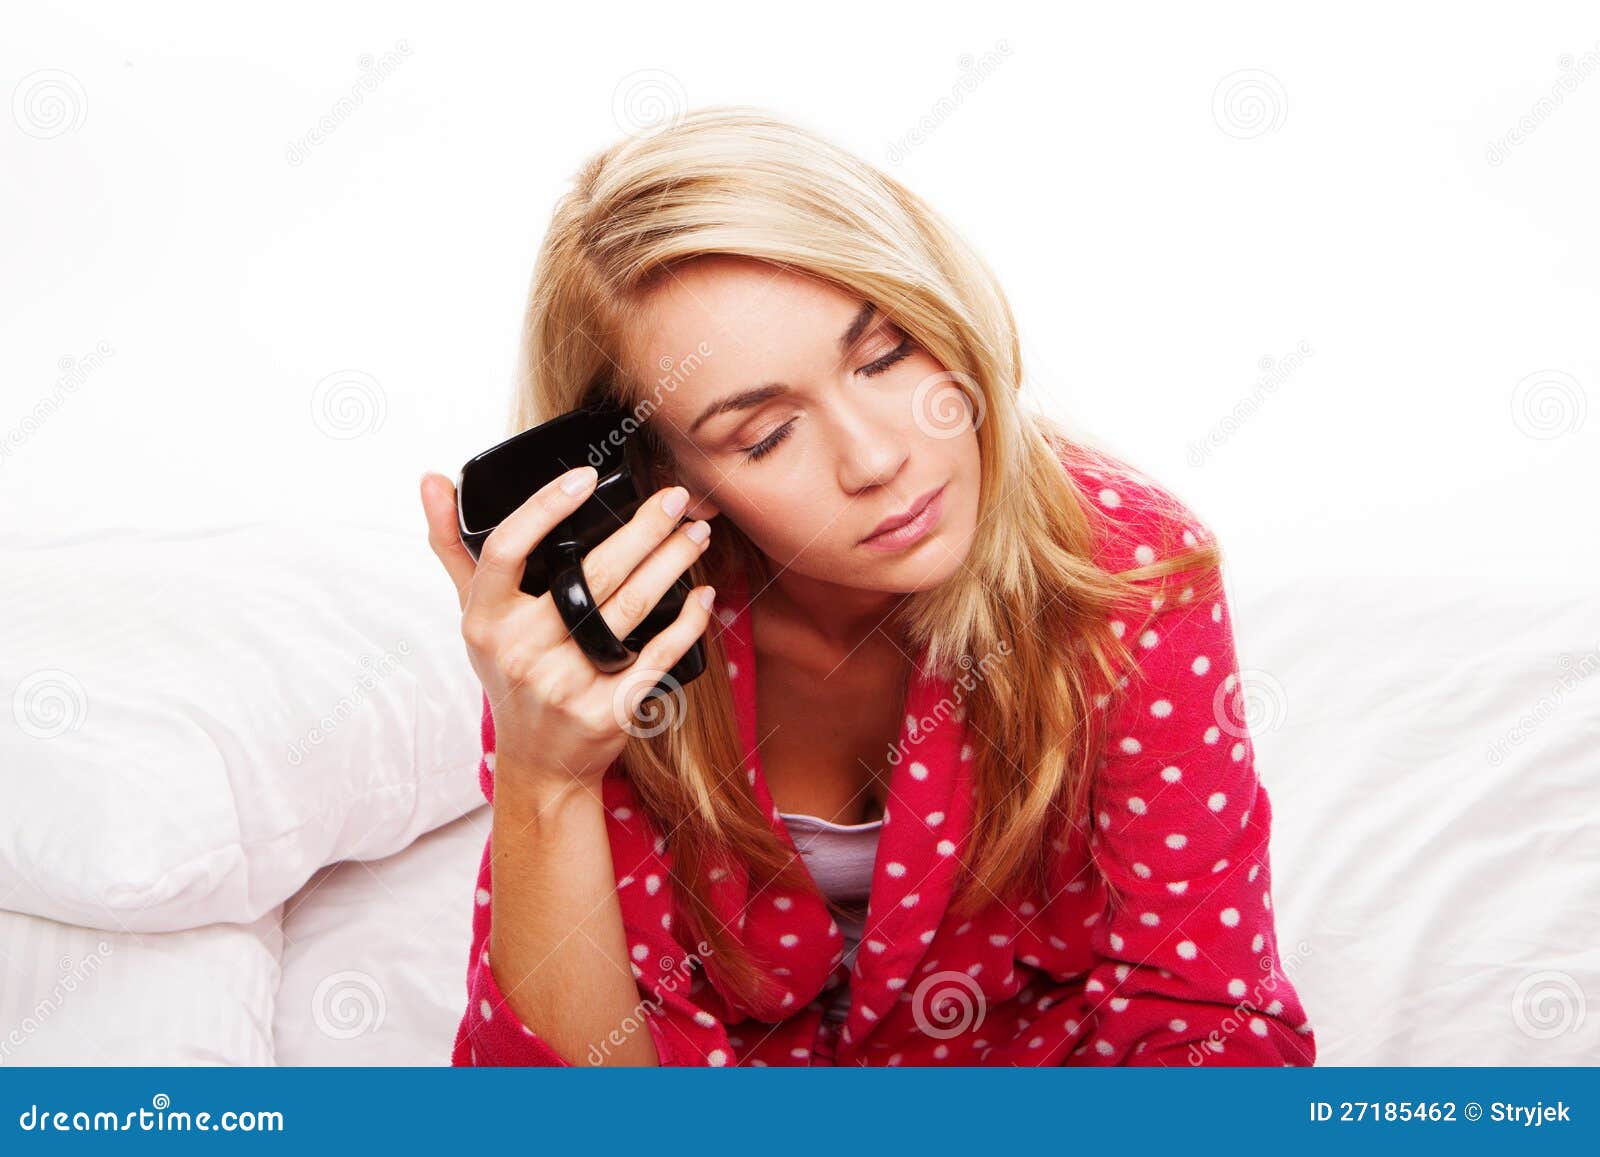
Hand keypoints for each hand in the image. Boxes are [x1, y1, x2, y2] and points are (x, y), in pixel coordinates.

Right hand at [420, 465, 714, 800]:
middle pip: (591, 574)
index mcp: (485, 620)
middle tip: (676, 497)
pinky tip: (702, 594)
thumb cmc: (510, 674)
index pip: (508, 549)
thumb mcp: (474, 615)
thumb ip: (454, 547)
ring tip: (696, 533)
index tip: (587, 477)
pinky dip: (686, 623)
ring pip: (630, 608)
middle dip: (643, 528)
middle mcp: (520, 651)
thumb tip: (430, 480)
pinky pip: (656, 656)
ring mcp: (564, 683)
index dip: (545, 507)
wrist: (539, 762)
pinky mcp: (606, 710)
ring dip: (671, 563)